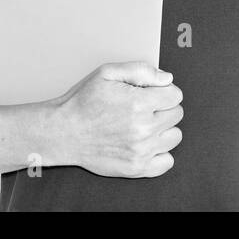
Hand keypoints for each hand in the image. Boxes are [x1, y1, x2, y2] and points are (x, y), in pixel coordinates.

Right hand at [52, 61, 182, 177]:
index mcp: (139, 104)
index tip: (151, 93)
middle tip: (144, 107)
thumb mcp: (107, 73)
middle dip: (163, 107)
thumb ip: (141, 70)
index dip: (163, 91)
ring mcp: (141, 151)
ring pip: (174, 136)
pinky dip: (160, 153)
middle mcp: (143, 129)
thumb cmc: (83, 102)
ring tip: (144, 125)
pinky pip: (167, 162)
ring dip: (163, 129)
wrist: (62, 132)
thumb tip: (166, 79)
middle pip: (176, 114)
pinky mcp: (136, 168)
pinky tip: (146, 143)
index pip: (175, 95)